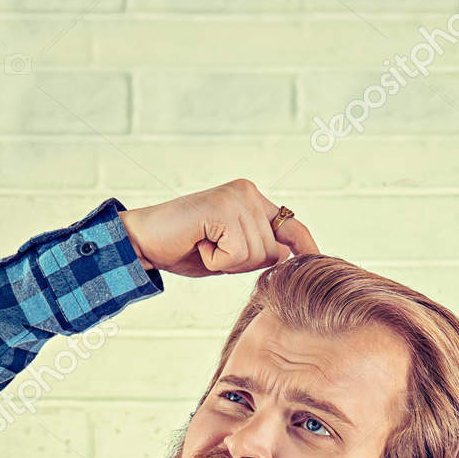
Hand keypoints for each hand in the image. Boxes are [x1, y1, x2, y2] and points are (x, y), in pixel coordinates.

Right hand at [117, 178, 318, 278]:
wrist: (141, 241)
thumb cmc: (181, 249)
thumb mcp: (229, 252)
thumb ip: (257, 251)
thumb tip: (289, 258)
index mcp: (252, 199)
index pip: (291, 226)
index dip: (304, 247)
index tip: (317, 261)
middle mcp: (249, 192)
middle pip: (273, 251)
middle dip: (242, 265)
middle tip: (210, 251)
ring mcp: (236, 198)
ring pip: (255, 255)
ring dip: (226, 263)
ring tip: (201, 245)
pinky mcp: (222, 209)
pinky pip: (236, 254)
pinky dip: (215, 260)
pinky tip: (197, 243)